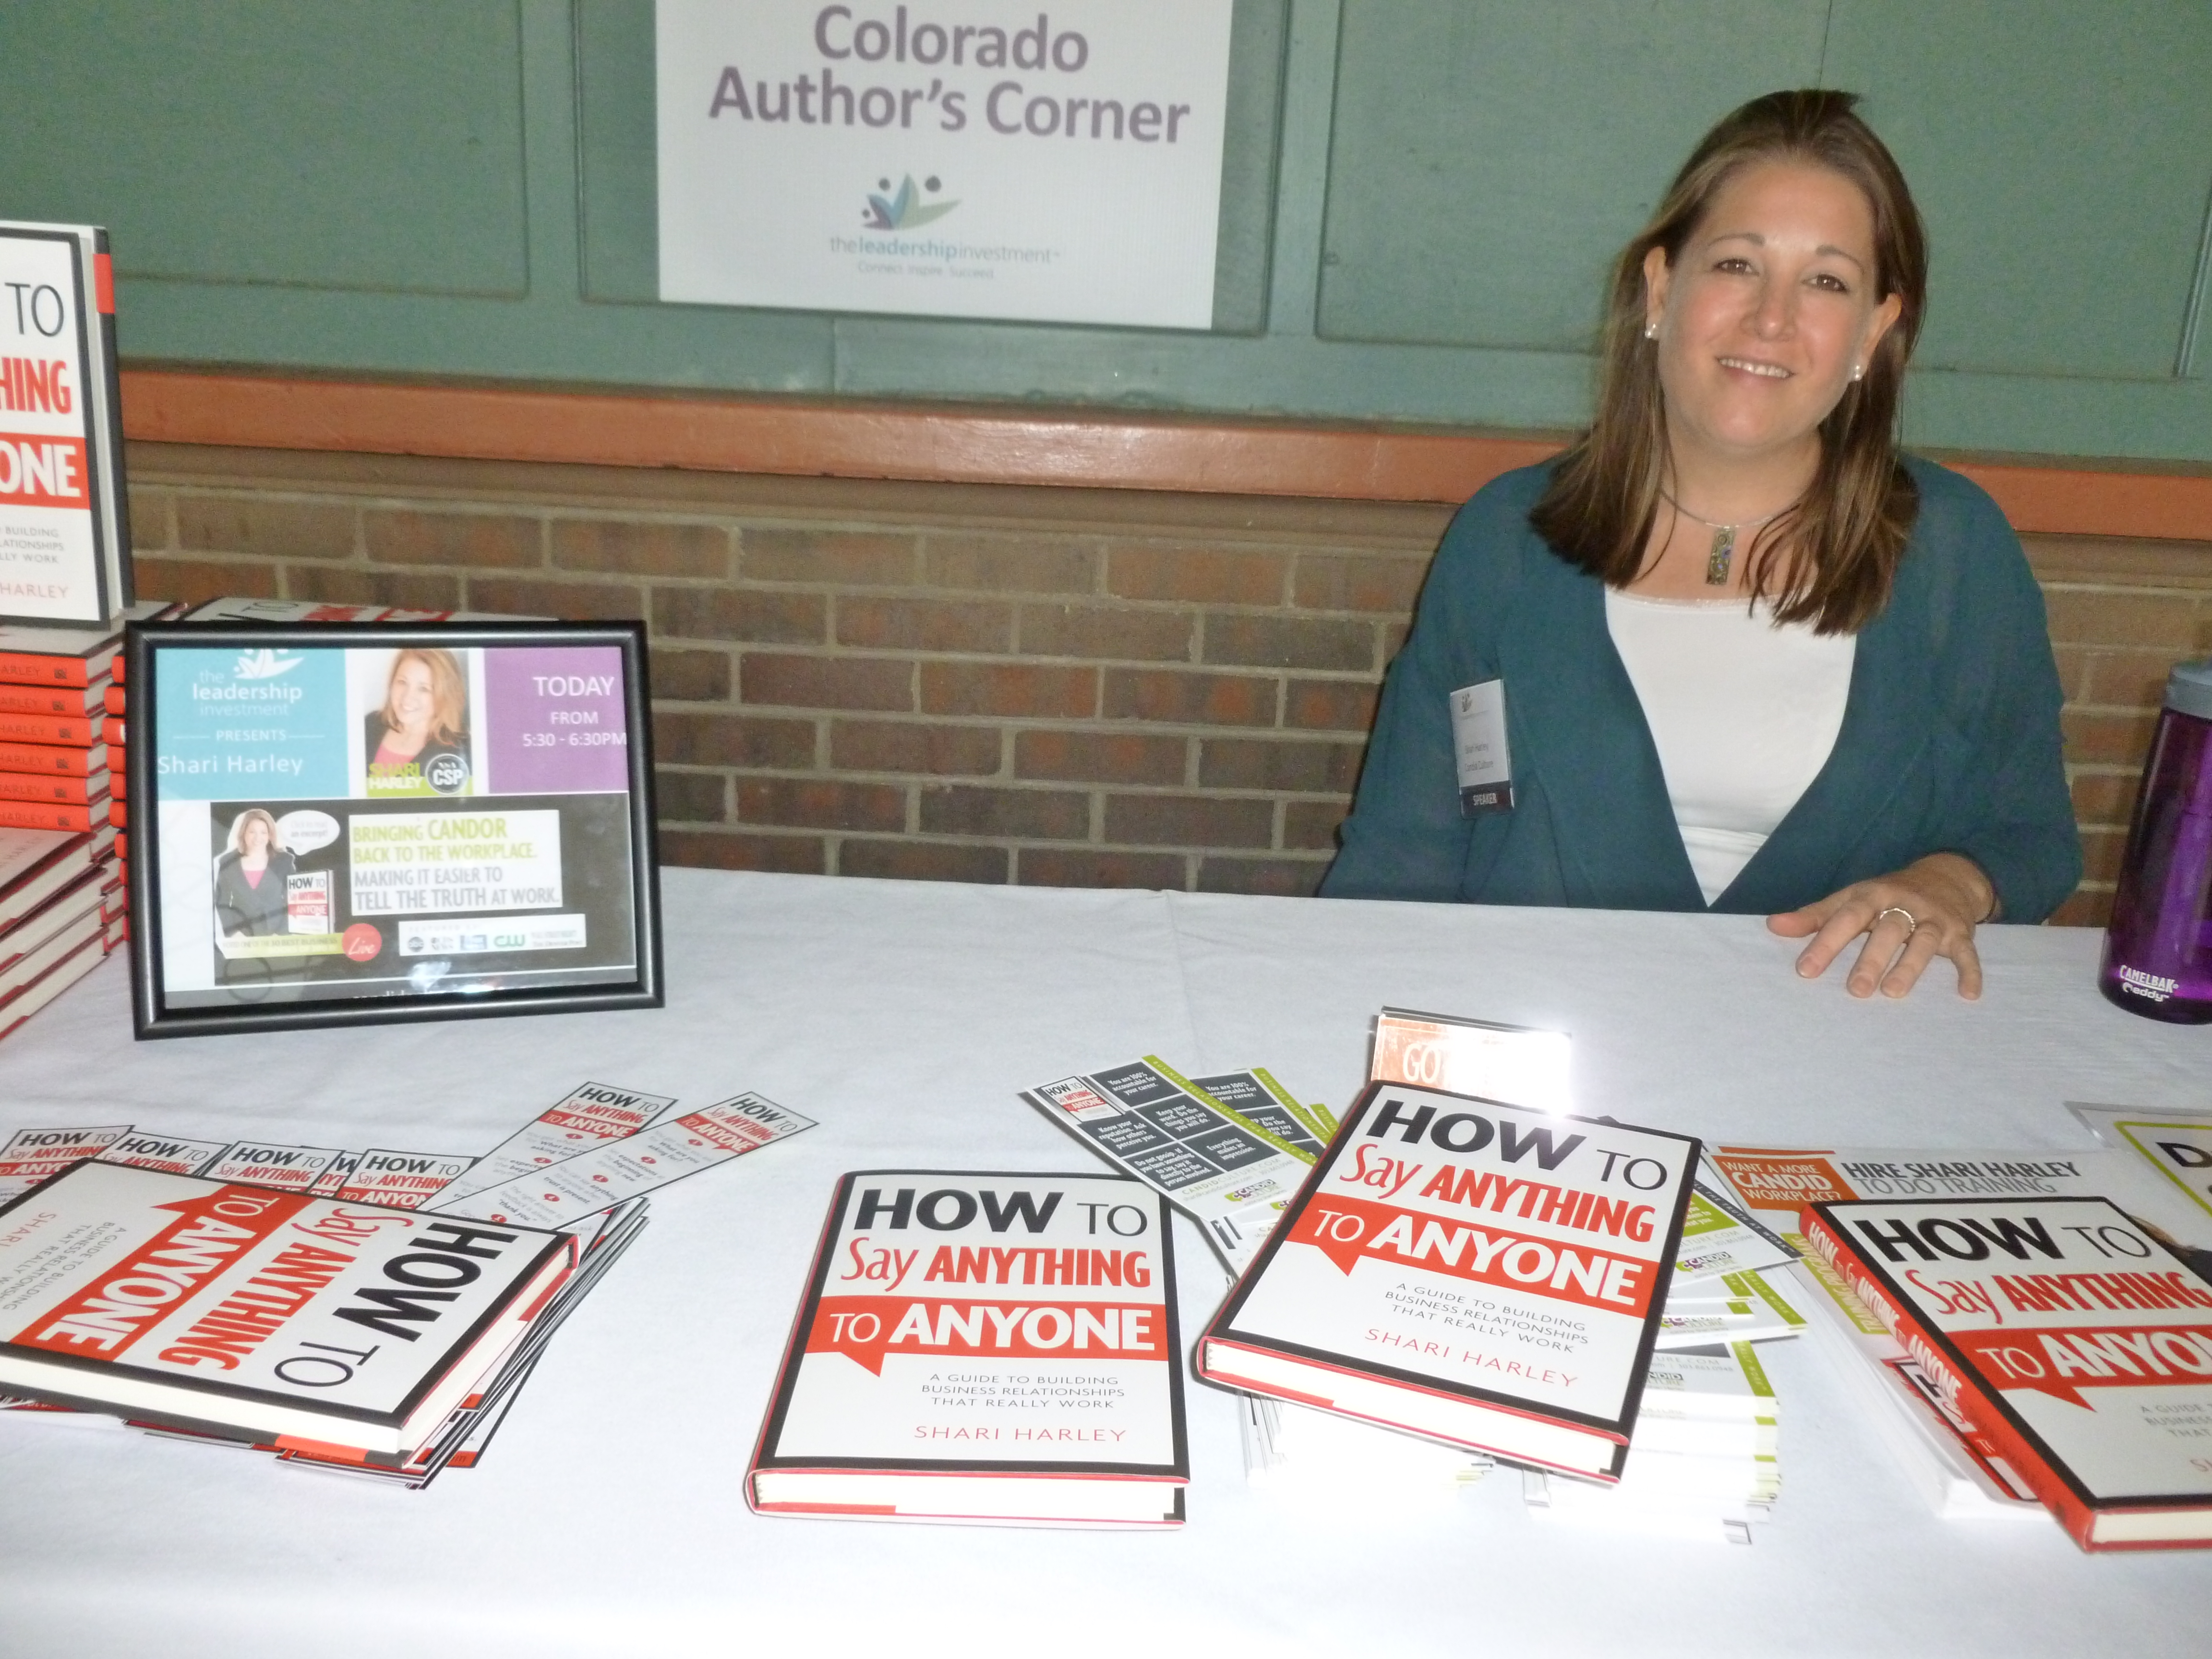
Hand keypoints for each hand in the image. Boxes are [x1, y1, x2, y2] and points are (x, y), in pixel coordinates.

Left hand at [1766, 853, 1995, 999]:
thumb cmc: (1885, 896)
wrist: (1944, 877)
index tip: (1805, 970)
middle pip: (1887, 930)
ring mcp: (1935, 918)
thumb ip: (1814, 916)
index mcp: (1872, 895)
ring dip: (1911, 967)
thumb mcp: (1850, 899)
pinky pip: (1967, 953)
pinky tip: (1967, 995)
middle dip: (1871, 959)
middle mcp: (1904, 904)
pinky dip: (1970, 973)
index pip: (1846, 918)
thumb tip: (1773, 926)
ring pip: (1924, 941)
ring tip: (1894, 992)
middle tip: (1855, 990)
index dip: (1826, 942)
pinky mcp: (1961, 933)